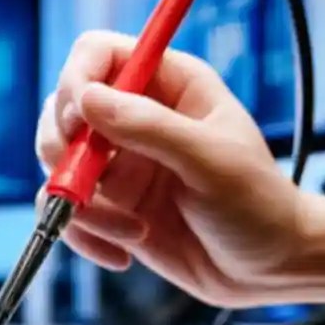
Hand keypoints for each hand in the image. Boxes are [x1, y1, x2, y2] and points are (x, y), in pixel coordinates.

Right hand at [37, 31, 324, 307]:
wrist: (268, 270)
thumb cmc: (257, 206)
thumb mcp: (211, 161)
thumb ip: (149, 127)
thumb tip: (86, 99)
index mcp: (169, 85)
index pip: (97, 54)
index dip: (77, 79)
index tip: (80, 120)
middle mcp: (136, 118)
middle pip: (61, 107)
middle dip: (63, 148)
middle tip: (86, 182)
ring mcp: (118, 163)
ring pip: (57, 164)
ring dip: (80, 204)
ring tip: (132, 231)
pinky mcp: (108, 205)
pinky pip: (66, 210)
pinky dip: (83, 235)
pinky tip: (123, 253)